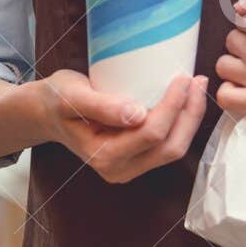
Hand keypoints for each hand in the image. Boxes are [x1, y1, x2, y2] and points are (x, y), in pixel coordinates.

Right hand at [32, 69, 207, 183]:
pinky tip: (187, 100)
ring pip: (174, 149)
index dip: (173, 106)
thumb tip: (136, 115)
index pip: (151, 134)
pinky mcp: (138, 159)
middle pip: (170, 147)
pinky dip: (182, 123)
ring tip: (197, 87)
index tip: (183, 77)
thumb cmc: (58, 99)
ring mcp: (130, 168)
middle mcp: (119, 169)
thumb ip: (102, 106)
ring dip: (190, 119)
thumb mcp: (72, 96)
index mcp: (103, 156)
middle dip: (190, 114)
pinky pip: (168, 145)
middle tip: (198, 80)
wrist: (48, 112)